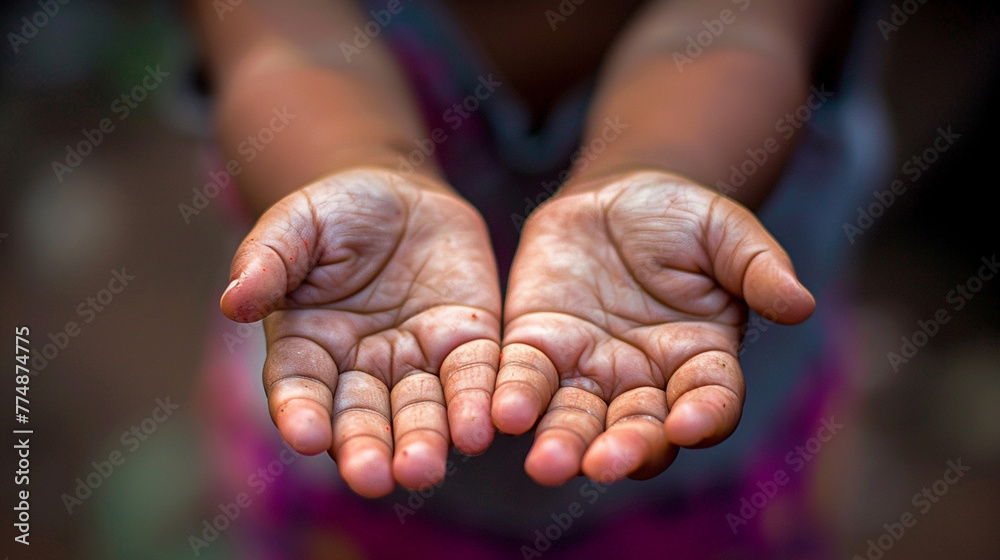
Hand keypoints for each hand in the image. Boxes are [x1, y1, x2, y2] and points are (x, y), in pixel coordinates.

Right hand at [220, 169, 501, 496]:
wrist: (401, 194)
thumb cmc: (335, 212)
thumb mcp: (295, 224)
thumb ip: (267, 260)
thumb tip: (233, 301)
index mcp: (308, 346)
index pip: (301, 389)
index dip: (302, 413)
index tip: (306, 437)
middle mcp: (361, 368)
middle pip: (362, 417)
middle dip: (367, 448)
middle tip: (373, 478)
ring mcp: (416, 361)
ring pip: (420, 410)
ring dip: (423, 441)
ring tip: (424, 470)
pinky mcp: (466, 344)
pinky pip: (473, 377)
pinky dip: (476, 403)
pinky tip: (480, 430)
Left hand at [493, 171, 814, 485]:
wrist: (615, 196)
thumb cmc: (681, 217)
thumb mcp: (726, 230)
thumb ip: (758, 266)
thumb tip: (801, 304)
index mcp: (701, 359)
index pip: (710, 401)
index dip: (703, 417)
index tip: (688, 425)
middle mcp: (645, 379)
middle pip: (639, 428)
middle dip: (623, 449)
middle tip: (603, 465)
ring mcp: (589, 368)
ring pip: (577, 419)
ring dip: (563, 442)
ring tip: (547, 463)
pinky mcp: (539, 346)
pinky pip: (525, 378)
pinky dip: (514, 397)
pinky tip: (502, 414)